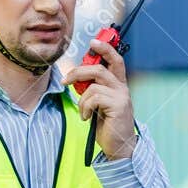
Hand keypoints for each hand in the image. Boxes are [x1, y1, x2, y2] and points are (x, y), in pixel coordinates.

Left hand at [67, 38, 137, 159]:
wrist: (119, 146)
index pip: (115, 60)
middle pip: (99, 68)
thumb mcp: (98, 104)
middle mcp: (122, 88)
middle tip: (65, 80)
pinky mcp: (118, 106)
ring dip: (81, 100)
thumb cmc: (107, 125)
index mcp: (118, 85)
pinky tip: (87, 118)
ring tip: (83, 112)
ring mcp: (121, 97)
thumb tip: (76, 78)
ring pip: (93, 85)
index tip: (93, 41)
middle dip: (79, 71)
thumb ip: (93, 89)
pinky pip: (94, 98)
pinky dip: (85, 108)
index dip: (105, 48)